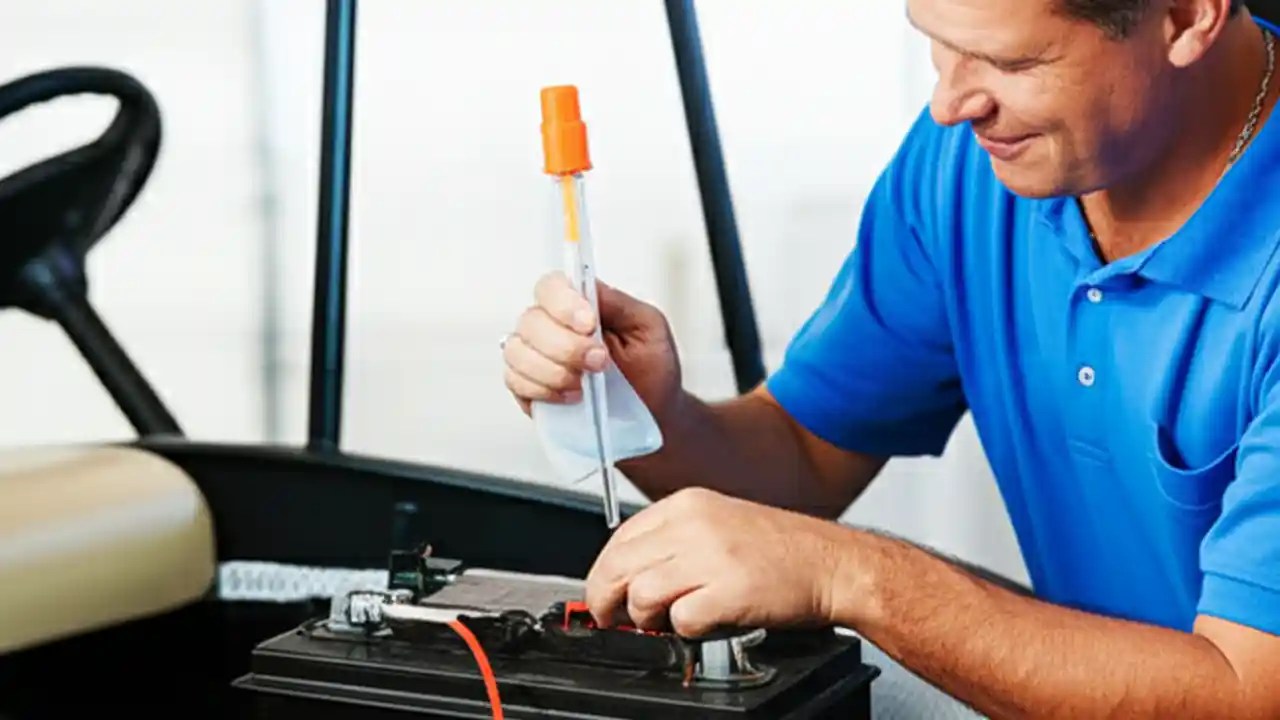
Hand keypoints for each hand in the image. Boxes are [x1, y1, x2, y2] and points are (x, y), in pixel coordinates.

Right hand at [503, 271, 681, 418]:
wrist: (654, 414)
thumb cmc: (651, 370)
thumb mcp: (650, 329)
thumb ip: (620, 304)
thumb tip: (589, 288)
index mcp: (579, 305)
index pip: (551, 286)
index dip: (563, 304)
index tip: (588, 325)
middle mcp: (551, 326)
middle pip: (531, 321)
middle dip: (566, 347)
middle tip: (599, 363)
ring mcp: (535, 356)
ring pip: (517, 352)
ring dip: (552, 371)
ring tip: (583, 385)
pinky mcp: (528, 388)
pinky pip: (515, 381)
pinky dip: (542, 390)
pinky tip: (569, 397)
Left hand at [584, 487, 859, 637]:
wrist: (832, 563)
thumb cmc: (781, 550)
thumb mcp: (718, 523)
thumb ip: (674, 538)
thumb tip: (630, 571)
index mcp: (687, 504)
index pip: (619, 538)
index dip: (603, 573)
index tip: (605, 594)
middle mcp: (693, 525)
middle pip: (618, 566)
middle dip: (607, 601)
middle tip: (615, 619)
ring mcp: (710, 557)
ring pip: (639, 595)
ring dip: (646, 619)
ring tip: (666, 622)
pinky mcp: (728, 591)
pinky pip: (680, 620)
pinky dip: (684, 631)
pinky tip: (703, 623)